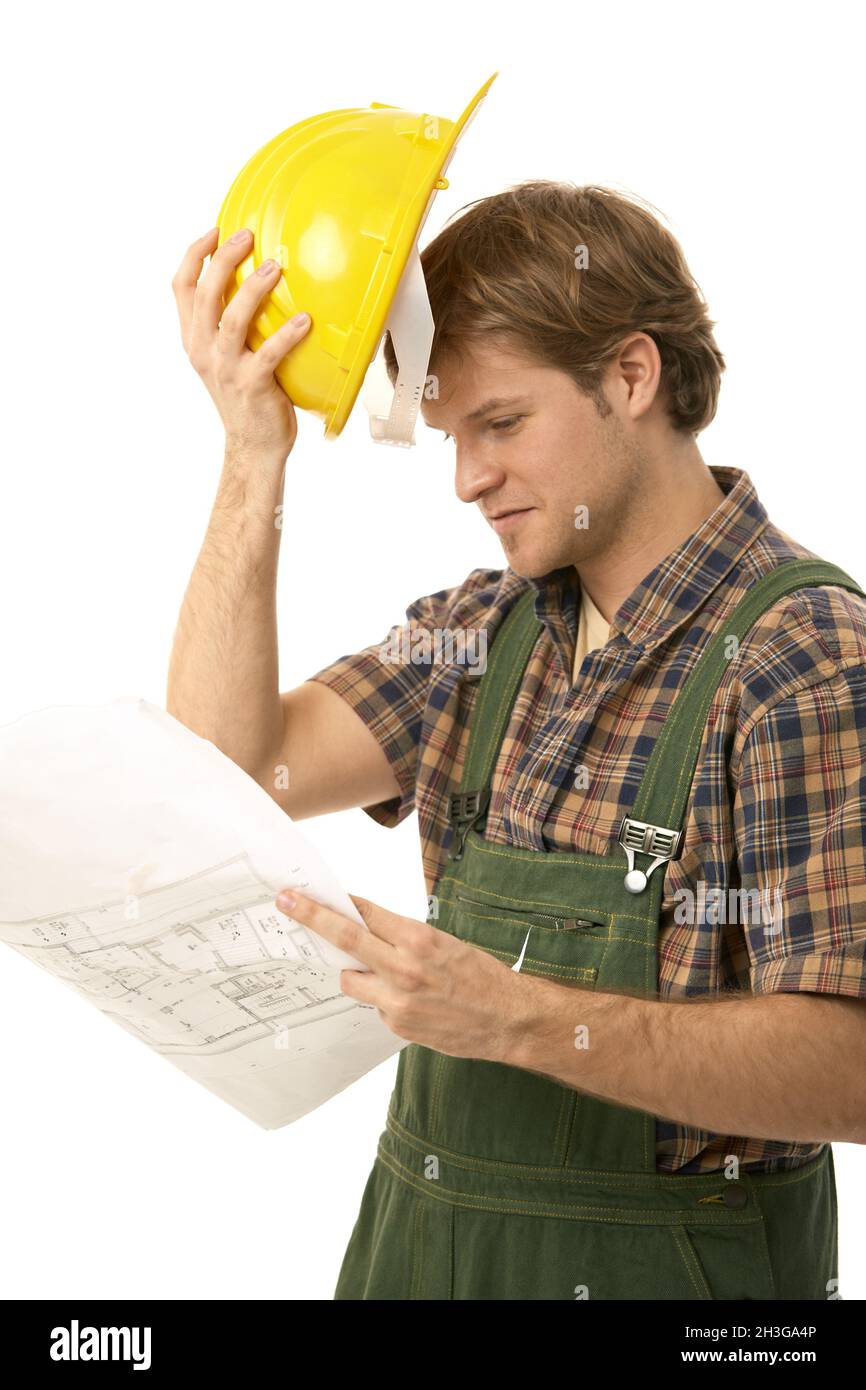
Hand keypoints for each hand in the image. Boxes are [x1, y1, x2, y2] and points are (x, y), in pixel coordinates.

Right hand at [172, 227, 312, 457]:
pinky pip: (269, 353)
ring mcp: (225, 368)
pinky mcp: (252, 385)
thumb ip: (230, 326)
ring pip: (232, 319)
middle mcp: (204, 350)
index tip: (215, 230)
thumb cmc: (247, 399)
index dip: (194, 255)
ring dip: (254, 289)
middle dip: (223, 259)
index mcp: (194, 340)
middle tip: (247, 236)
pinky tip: (304, 320)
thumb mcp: (226, 358)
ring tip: (275, 267)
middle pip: (205, 293)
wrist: (252, 446)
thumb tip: (257, 284)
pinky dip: (287, 334)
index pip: (181, 288)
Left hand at [275, 890, 522, 1060]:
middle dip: (312, 917)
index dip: (337, 901)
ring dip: (354, 971)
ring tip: (380, 972)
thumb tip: (363, 926)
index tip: (310, 892)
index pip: (365, 912)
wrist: (508, 1019)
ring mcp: (397, 1000)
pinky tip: (411, 999)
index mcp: (418, 938)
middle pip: (344, 937)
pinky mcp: (397, 1026)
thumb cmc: (480, 975)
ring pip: (351, 979)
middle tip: (286, 902)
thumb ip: (402, 936)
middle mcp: (404, 968)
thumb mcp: (443, 943)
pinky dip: (382, 998)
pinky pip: (374, 1004)